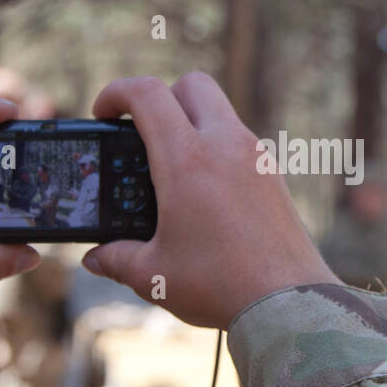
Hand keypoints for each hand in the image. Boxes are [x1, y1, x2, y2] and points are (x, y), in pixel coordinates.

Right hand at [81, 73, 340, 329]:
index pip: (147, 93)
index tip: (103, 112)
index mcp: (187, 160)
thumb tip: (97, 259)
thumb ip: (117, 259)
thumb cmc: (220, 285)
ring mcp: (256, 157)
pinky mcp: (274, 176)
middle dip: (161, 96)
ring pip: (221, 110)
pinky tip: (205, 193)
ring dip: (192, 123)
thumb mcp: (154, 275)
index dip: (116, 92)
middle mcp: (225, 145)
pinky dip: (217, 149)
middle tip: (141, 133)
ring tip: (172, 168)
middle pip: (192, 84)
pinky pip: (240, 142)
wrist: (289, 301)